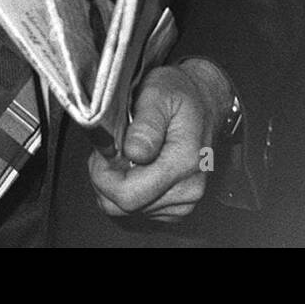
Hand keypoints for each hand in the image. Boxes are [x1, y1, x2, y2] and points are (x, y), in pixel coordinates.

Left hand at [87, 59, 231, 221]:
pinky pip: (140, 210)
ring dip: (116, 184)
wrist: (203, 101)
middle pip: (124, 207)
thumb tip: (134, 153)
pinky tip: (133, 165)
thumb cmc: (178, 93)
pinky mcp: (179, 207)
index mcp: (184, 162)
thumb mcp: (158, 93)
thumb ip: (147, 124)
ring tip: (121, 153)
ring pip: (128, 211)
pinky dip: (129, 189)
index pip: (129, 195)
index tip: (101, 151)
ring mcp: (185, 202)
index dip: (103, 176)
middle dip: (106, 179)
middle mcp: (189, 189)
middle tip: (108, 149)